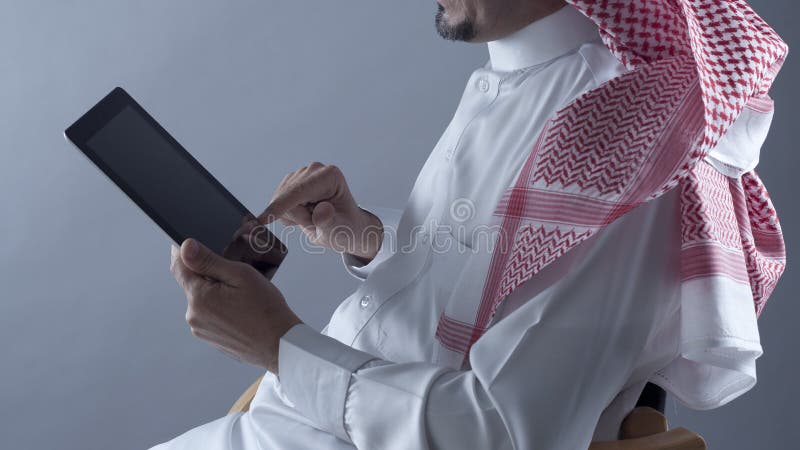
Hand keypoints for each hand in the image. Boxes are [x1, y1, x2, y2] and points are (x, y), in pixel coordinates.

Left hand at [170, 239, 301, 372]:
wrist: (279, 344)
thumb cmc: (266, 310)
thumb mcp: (241, 275)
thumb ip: (209, 261)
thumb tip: (185, 247)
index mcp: (199, 297)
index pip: (178, 267)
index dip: (183, 252)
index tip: (191, 243)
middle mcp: (194, 315)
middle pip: (192, 283)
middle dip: (207, 274)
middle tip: (234, 275)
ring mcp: (201, 329)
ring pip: (202, 299)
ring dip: (215, 292)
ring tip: (242, 296)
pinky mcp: (210, 337)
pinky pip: (209, 314)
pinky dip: (220, 307)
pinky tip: (240, 309)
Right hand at [259, 162, 382, 261]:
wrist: (345, 226)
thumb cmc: (345, 228)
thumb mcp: (339, 231)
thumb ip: (329, 222)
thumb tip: (322, 210)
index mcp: (329, 176)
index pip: (298, 192)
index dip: (280, 206)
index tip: (262, 220)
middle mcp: (314, 169)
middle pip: (286, 197)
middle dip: (297, 216)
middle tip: (317, 222)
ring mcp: (301, 174)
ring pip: (279, 200)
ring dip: (294, 216)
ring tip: (313, 218)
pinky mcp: (291, 182)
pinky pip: (277, 203)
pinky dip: (289, 214)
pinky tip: (305, 213)